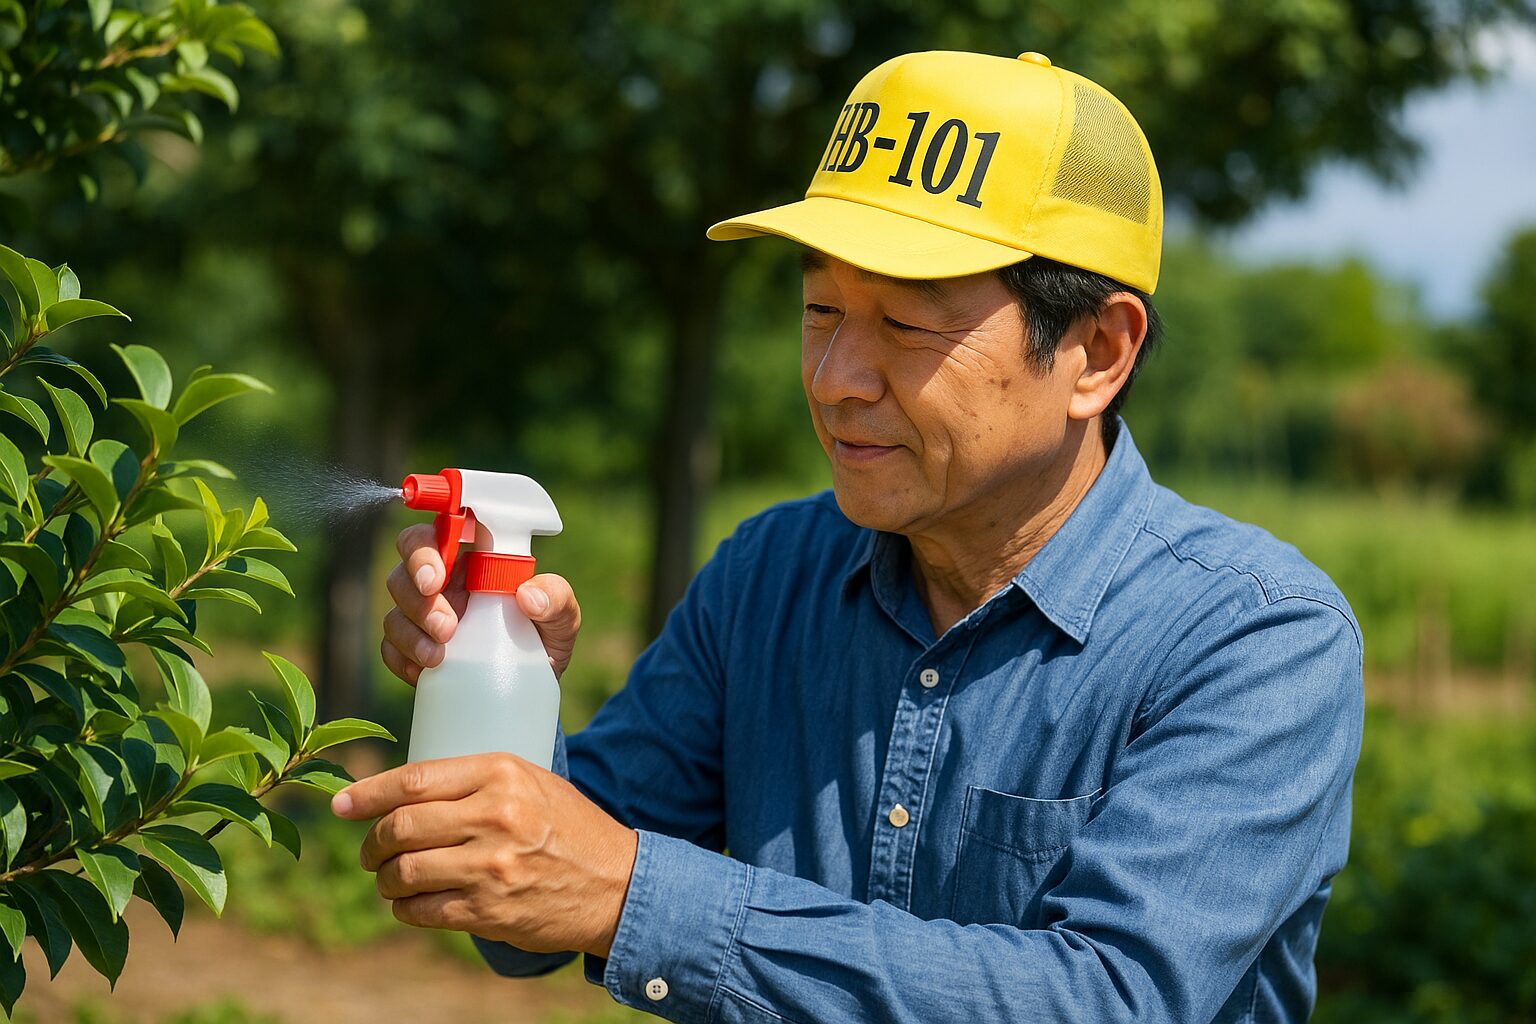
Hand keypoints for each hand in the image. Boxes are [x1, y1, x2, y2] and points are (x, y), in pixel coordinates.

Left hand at [332, 752, 637, 957]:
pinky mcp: (488, 910)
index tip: (340, 803)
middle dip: (372, 842)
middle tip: (371, 850)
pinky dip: (405, 907)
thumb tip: (402, 791)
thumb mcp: (530, 781)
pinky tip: (412, 901)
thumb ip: (474, 781)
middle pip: (400, 827)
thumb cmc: (567, 826)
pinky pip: (421, 910)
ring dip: (385, 878)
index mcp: (501, 773)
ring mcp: (490, 867)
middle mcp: (494, 816)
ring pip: (404, 871)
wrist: (615, 883)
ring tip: (391, 877)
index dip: (367, 793)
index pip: (414, 780)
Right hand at [381, 524, 581, 685]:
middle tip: (446, 626)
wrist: (530, 688)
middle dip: (417, 593)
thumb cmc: (546, 640)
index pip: (441, 530)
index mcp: (476, 558)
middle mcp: (445, 580)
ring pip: (395, 608)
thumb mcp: (564, 618)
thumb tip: (528, 596)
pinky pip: (389, 646)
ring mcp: (424, 614)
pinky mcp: (413, 648)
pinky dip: (401, 657)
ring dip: (411, 631)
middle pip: (407, 567)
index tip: (436, 575)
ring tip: (439, 656)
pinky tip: (423, 671)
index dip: (427, 545)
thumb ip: (557, 599)